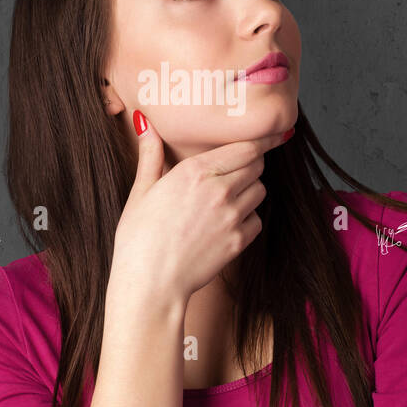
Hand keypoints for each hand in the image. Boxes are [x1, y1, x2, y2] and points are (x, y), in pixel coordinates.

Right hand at [111, 115, 288, 303]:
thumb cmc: (138, 239)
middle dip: (250, 165)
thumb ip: (150, 154)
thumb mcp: (140, 191)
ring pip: (260, 191)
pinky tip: (226, 224)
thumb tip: (144, 122)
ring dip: (249, 191)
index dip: (259, 141)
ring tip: (227, 199)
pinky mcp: (238, 242)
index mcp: (194, 171)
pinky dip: (248, 220)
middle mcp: (219, 189)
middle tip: (234, 172)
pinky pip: (257, 221)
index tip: (268, 137)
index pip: (245, 147)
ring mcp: (231, 217)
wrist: (149, 285)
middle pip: (256, 165)